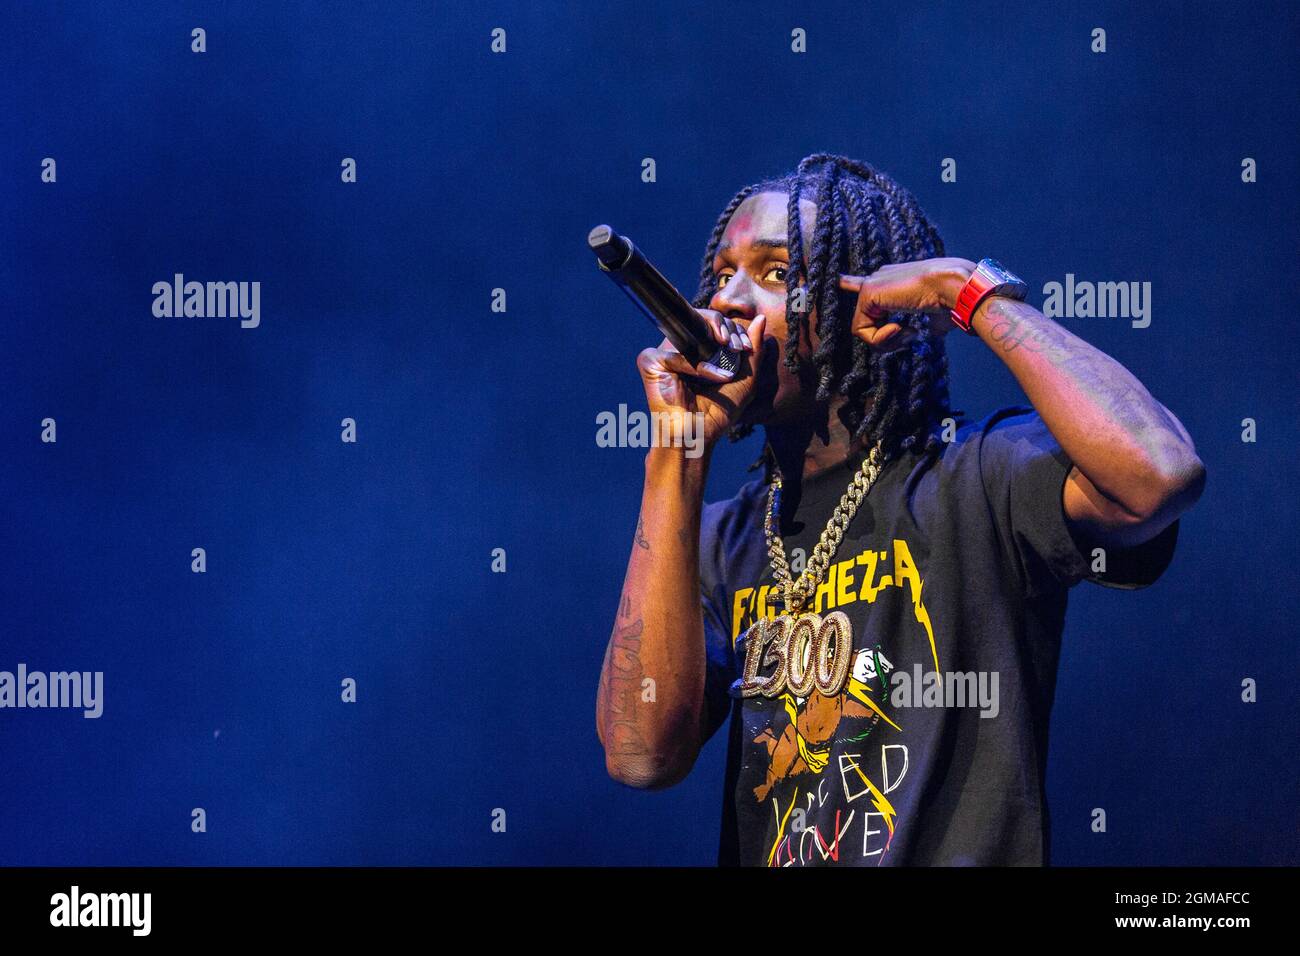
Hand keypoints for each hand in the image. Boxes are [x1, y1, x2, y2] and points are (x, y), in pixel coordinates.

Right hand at [636, 310, 766, 451]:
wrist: (697, 436)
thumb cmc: (718, 412)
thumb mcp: (745, 378)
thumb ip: (754, 349)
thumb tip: (760, 318)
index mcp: (697, 348)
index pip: (712, 323)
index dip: (731, 328)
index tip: (745, 347)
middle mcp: (679, 347)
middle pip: (699, 320)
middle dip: (724, 329)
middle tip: (738, 348)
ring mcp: (663, 354)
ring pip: (687, 331)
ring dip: (712, 345)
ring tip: (727, 364)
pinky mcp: (650, 363)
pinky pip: (673, 354)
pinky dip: (694, 366)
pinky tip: (709, 378)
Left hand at [838, 258, 975, 350]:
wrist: (952, 286)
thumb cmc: (950, 300)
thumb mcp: (936, 315)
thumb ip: (927, 323)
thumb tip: (932, 332)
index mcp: (894, 280)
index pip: (863, 283)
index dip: (849, 283)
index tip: (840, 280)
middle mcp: (880, 279)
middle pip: (866, 319)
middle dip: (887, 338)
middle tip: (911, 332)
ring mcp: (872, 284)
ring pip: (863, 330)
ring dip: (888, 340)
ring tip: (909, 329)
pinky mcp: (867, 292)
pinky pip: (862, 331)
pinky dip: (882, 337)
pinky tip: (899, 325)